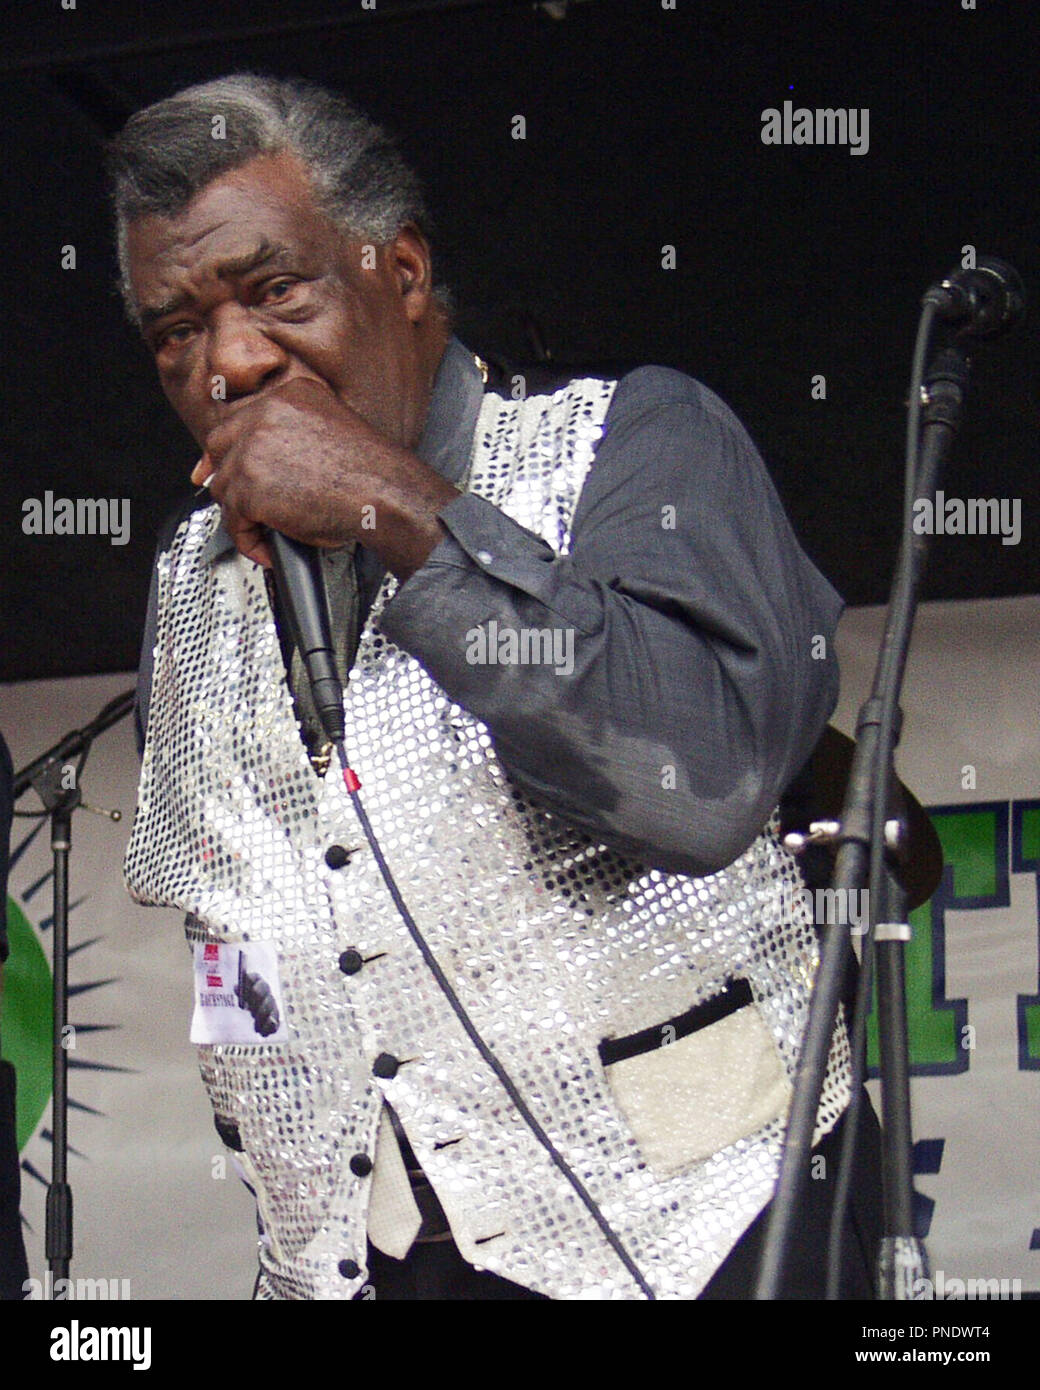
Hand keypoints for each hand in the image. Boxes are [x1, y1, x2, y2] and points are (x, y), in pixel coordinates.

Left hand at [191, 378, 459, 579]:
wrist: (386, 494)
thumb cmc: (372, 475)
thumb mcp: (332, 431)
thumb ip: (293, 435)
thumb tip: (261, 462)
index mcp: (288, 395)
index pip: (238, 419)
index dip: (228, 450)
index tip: (217, 469)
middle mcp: (266, 413)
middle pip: (220, 447)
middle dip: (225, 479)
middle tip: (240, 507)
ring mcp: (253, 448)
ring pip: (225, 487)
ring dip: (244, 516)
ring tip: (269, 532)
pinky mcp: (250, 485)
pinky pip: (235, 521)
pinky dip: (249, 541)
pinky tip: (269, 548)